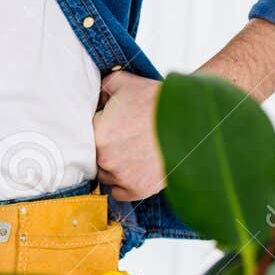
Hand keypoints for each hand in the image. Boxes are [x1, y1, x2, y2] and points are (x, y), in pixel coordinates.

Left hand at [92, 69, 163, 201]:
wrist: (190, 122)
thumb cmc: (156, 102)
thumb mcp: (122, 82)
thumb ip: (100, 87)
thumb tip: (93, 95)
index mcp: (98, 133)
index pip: (84, 134)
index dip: (96, 127)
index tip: (107, 124)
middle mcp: (106, 159)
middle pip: (93, 156)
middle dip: (103, 147)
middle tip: (120, 137)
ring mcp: (122, 177)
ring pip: (105, 174)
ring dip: (111, 166)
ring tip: (128, 151)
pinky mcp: (138, 190)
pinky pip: (119, 192)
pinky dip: (123, 182)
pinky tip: (132, 168)